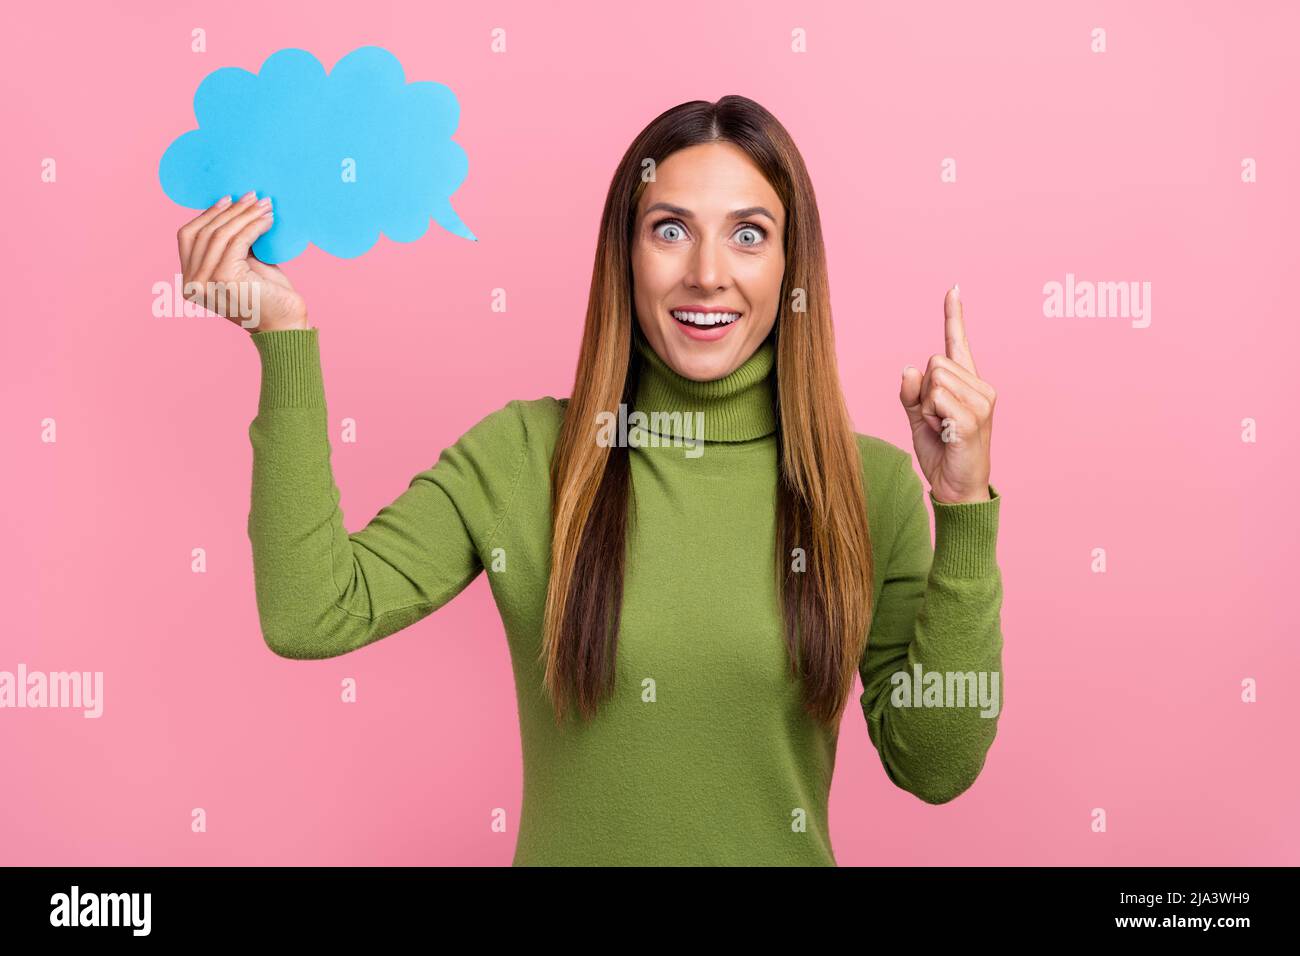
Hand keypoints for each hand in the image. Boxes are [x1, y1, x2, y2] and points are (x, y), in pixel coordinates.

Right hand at [176, 193, 308, 332]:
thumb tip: (232, 206)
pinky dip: (253, 226)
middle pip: (205, 232)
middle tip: (253, 196)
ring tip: (264, 205)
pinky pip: (238, 241)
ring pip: (221, 235)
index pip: (189, 237)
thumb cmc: (267, 296)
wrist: (285, 324)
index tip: (230, 199)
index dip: (208, 214)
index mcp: (190, 281)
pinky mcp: (225, 278)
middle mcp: (192, 283)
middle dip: (231, 211)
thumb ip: (229, 244)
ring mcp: (206, 282)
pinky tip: (268, 220)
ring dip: (245, 215)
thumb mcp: (241, 265)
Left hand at [899, 286, 994, 503]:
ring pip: (934, 379)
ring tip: (942, 428)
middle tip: (936, 419)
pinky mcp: (974, 418)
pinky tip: (946, 434)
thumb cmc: (941, 451)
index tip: (952, 289)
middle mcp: (980, 387)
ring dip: (928, 406)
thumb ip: (911, 393)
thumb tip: (908, 368)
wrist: (956, 487)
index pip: (958, 343)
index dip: (954, 316)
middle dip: (923, 391)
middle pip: (934, 362)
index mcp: (967, 383)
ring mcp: (981, 401)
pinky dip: (933, 416)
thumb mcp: (919, 418)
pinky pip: (937, 399)